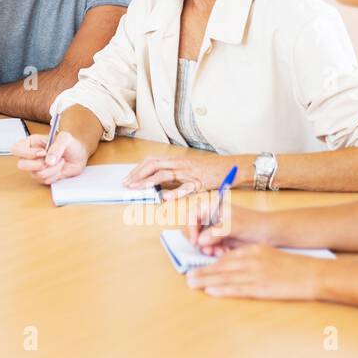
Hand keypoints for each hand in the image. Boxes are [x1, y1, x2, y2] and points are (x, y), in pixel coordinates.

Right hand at [11, 130, 88, 184]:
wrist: (79, 155)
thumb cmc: (70, 143)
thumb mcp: (65, 138)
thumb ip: (56, 147)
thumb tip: (48, 160)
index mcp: (31, 143)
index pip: (16, 149)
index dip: (26, 153)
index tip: (42, 152)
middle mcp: (31, 156)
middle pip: (21, 165)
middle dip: (38, 164)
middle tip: (50, 160)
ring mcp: (36, 167)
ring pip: (35, 174)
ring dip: (51, 169)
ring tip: (60, 161)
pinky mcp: (44, 176)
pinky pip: (44, 180)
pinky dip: (55, 175)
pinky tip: (60, 168)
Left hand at [123, 153, 240, 200]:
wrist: (230, 166)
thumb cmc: (208, 168)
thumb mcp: (187, 167)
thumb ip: (173, 172)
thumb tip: (155, 181)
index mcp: (176, 160)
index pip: (152, 161)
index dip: (138, 169)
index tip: (127, 178)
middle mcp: (180, 164)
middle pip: (154, 166)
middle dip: (138, 175)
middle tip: (127, 184)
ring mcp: (189, 172)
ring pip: (166, 174)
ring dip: (149, 182)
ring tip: (138, 188)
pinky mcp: (200, 182)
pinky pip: (186, 187)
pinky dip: (175, 192)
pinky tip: (165, 197)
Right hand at [183, 190, 269, 253]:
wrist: (269, 234)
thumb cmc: (253, 224)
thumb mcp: (234, 226)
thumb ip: (216, 232)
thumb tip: (199, 242)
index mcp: (212, 207)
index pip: (192, 215)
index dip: (191, 228)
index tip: (195, 242)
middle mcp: (210, 217)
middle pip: (193, 228)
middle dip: (198, 241)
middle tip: (208, 251)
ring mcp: (214, 229)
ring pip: (200, 241)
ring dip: (207, 249)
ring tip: (220, 252)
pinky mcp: (218, 240)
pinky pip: (208, 248)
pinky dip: (214, 252)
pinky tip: (224, 253)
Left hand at [185, 244, 326, 300]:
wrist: (312, 273)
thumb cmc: (292, 266)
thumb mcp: (268, 254)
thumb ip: (251, 257)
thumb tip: (234, 262)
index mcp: (253, 251)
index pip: (227, 257)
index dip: (211, 263)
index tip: (198, 267)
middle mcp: (251, 260)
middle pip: (222, 266)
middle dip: (203, 271)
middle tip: (188, 276)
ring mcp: (256, 274)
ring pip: (225, 277)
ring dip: (206, 280)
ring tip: (192, 283)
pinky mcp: (262, 287)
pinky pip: (238, 289)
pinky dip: (222, 290)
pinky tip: (211, 291)